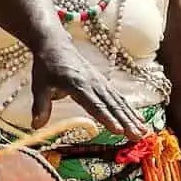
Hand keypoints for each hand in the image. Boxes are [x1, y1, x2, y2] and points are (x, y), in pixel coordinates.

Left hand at [28, 41, 147, 138]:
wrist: (55, 44)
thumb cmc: (46, 65)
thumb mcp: (39, 85)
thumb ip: (40, 106)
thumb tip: (36, 126)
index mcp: (77, 83)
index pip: (94, 104)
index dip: (106, 118)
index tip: (117, 130)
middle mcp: (93, 82)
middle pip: (112, 105)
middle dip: (126, 121)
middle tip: (137, 136)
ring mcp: (100, 82)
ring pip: (119, 102)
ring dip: (132, 117)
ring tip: (144, 132)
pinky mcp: (103, 83)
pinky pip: (118, 98)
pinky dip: (129, 110)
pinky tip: (138, 120)